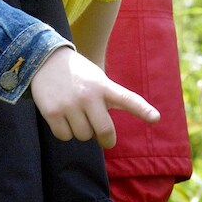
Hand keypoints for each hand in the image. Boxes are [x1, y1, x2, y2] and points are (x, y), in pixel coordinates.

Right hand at [31, 46, 159, 147]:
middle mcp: (89, 95)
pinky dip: (65, 133)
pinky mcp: (52, 112)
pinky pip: (64, 136)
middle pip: (105, 130)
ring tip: (76, 115)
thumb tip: (104, 136)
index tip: (156, 118)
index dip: (142, 109)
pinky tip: (62, 118)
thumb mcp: (97, 80)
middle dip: (107, 140)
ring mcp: (70, 104)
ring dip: (82, 132)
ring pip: (83, 136)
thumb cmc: (78, 75)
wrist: (45, 60)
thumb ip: (107, 102)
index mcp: (104, 86)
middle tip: (106, 141)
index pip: (127, 98)